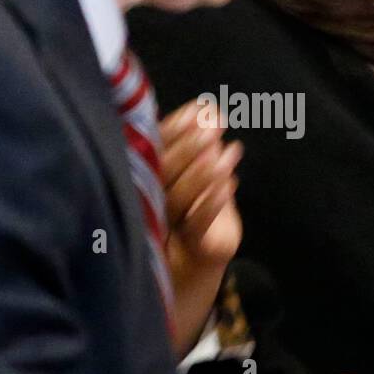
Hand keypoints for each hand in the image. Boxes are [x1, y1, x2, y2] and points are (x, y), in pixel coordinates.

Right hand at [160, 101, 243, 355]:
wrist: (190, 265)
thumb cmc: (190, 209)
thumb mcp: (191, 173)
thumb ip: (197, 142)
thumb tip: (209, 108)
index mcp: (144, 178)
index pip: (155, 149)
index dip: (176, 128)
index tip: (199, 109)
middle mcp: (147, 201)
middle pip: (164, 171)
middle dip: (189, 145)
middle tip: (212, 125)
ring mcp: (166, 226)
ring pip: (178, 198)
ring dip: (202, 172)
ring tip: (225, 150)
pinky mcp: (191, 246)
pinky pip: (197, 224)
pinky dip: (212, 203)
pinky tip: (230, 182)